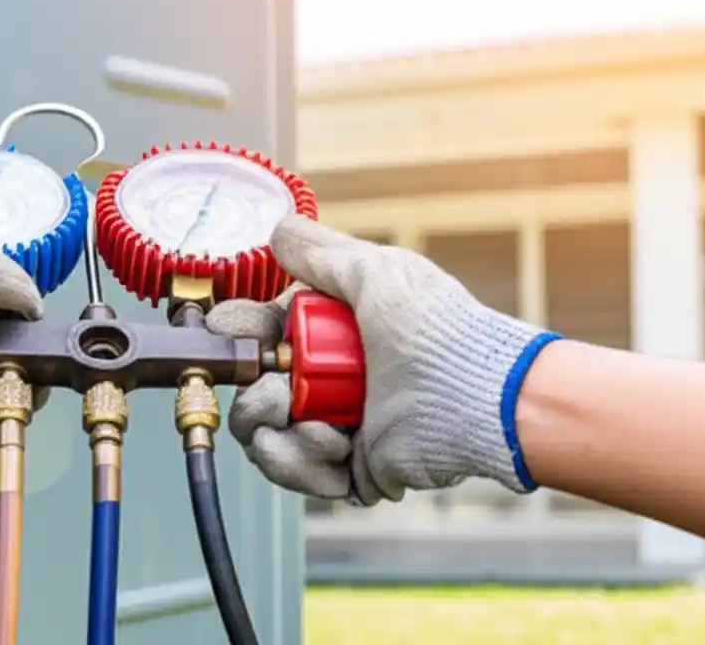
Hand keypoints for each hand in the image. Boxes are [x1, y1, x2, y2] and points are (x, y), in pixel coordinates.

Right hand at [206, 216, 559, 504]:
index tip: (224, 334)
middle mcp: (330, 380)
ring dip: (277, 436)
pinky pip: (296, 472)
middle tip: (279, 396)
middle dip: (257, 398)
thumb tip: (278, 231)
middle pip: (254, 394)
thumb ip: (321, 252)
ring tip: (322, 429)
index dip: (240, 338)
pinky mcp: (348, 468)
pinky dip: (301, 463)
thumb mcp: (374, 273)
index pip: (264, 337)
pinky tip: (333, 445)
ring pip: (265, 438)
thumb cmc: (436, 329)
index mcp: (332, 334)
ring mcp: (338, 425)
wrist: (480, 397)